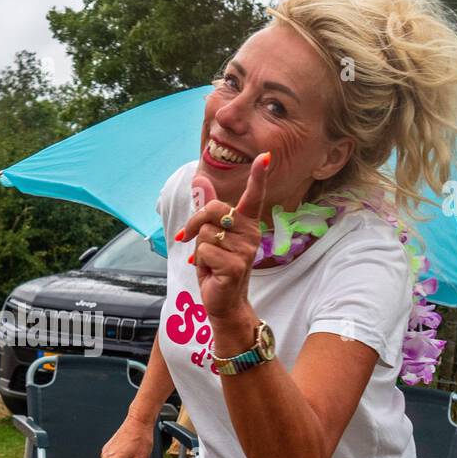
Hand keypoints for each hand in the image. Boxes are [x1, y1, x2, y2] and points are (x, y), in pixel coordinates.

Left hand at [175, 152, 271, 321]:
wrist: (224, 301)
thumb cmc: (217, 266)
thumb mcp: (209, 235)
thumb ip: (206, 209)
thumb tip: (199, 180)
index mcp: (247, 223)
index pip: (253, 196)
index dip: (258, 176)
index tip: (265, 156)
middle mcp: (251, 234)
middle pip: (214, 210)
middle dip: (195, 223)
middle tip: (191, 239)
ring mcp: (246, 250)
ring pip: (206, 233)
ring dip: (199, 249)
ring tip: (210, 262)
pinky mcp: (236, 266)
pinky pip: (205, 251)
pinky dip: (200, 262)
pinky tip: (211, 272)